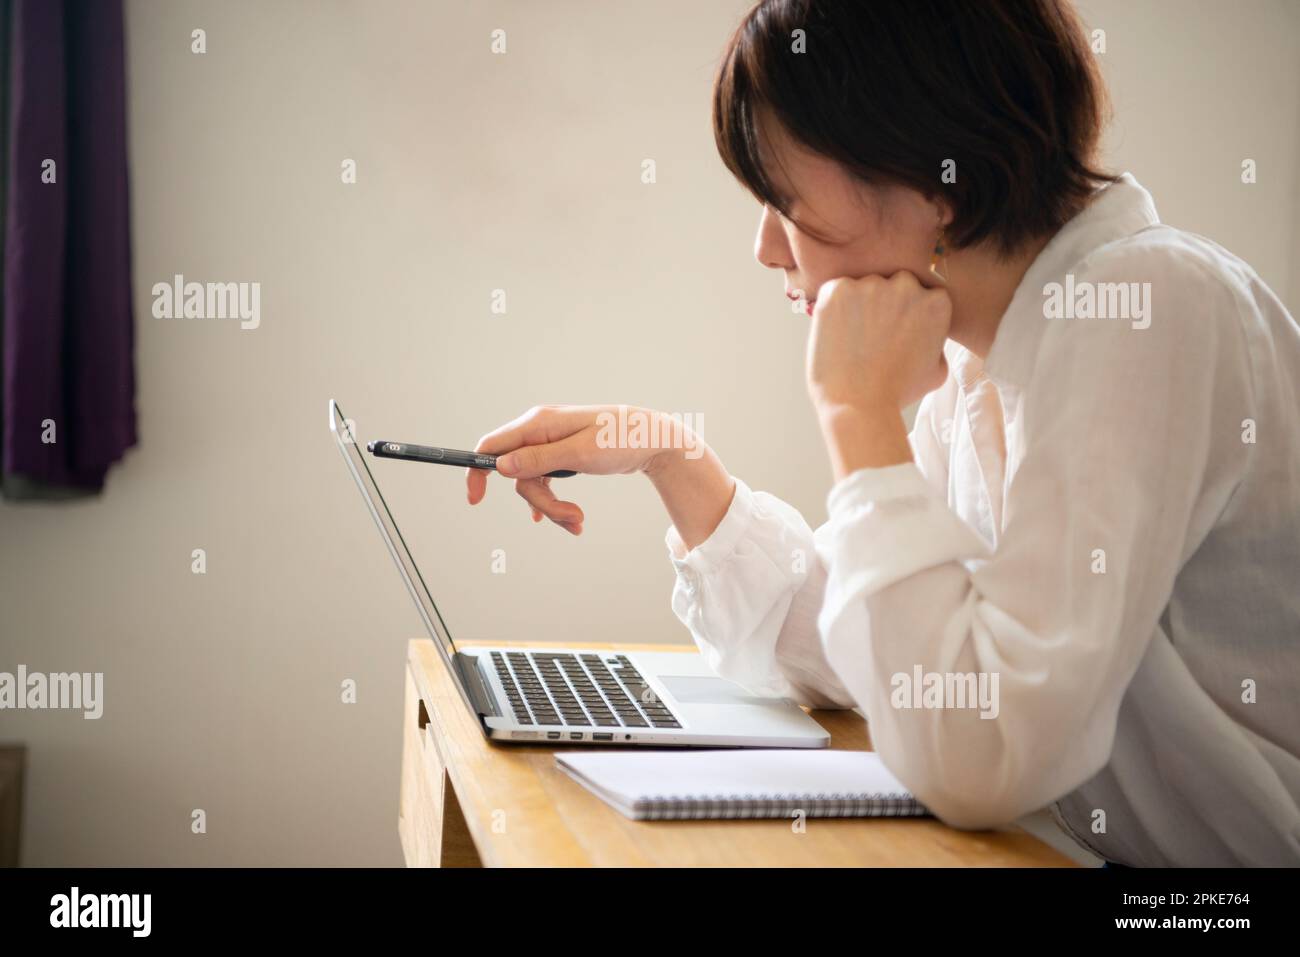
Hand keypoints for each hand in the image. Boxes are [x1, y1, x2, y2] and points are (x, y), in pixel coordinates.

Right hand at [465, 405, 696, 534]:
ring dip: (554, 507)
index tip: (475, 499)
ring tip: (580, 521)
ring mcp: (551, 444)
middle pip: (517, 474)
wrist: (653, 438)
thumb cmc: (621, 439)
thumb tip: (501, 467)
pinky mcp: (562, 455)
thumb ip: (539, 461)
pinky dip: (555, 501)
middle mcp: (540, 431)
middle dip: (541, 502)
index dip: (478, 471)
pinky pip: (546, 481)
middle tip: (572, 519)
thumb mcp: (581, 454)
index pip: (493, 445)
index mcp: (539, 423)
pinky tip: (566, 518)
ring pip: (534, 482)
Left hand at [806, 271, 951, 414]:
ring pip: (864, 286)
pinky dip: (833, 308)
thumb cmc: (898, 392)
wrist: (858, 405)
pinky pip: (835, 290)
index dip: (906, 314)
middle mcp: (906, 285)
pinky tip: (837, 335)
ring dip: (858, 305)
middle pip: (894, 284)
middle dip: (885, 304)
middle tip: (873, 336)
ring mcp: (870, 284)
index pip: (921, 293)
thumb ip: (938, 340)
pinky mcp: (837, 290)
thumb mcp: (937, 370)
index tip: (896, 334)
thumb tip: (930, 328)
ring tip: (854, 340)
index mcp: (936, 301)